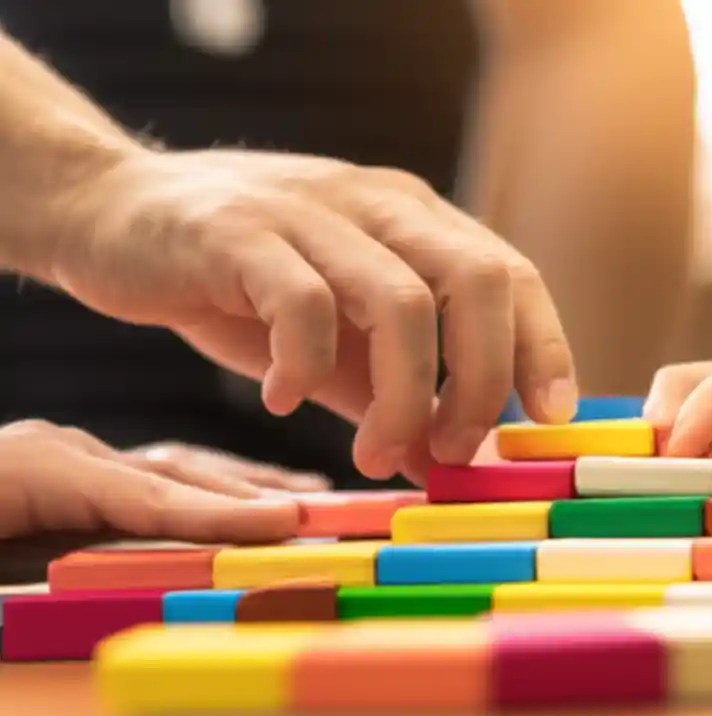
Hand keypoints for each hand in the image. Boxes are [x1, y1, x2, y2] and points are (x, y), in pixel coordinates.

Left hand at [0, 420, 311, 542]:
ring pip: (169, 470)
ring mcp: (62, 459)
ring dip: (237, 485)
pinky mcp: (59, 473)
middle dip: (252, 491)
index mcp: (37, 468)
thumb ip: (36, 577)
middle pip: (176, 473)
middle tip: (321, 511)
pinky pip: (143, 479)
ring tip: (298, 498)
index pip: (150, 497)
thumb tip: (134, 554)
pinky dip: (196, 488)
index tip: (288, 523)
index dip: (223, 514)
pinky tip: (224, 498)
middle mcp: (61, 453)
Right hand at [46, 149, 577, 480]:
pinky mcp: (238, 231)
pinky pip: (303, 303)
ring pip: (401, 300)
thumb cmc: (240, 286)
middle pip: (477, 281)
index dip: (543, 345)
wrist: (111, 215)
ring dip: (403, 395)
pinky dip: (307, 366)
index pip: (511, 273)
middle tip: (454, 453)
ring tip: (374, 454)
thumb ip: (392, 392)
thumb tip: (449, 467)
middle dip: (482, 380)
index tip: (551, 418)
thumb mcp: (335, 344)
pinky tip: (283, 402)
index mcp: (415, 220)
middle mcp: (377, 204)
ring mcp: (311, 210)